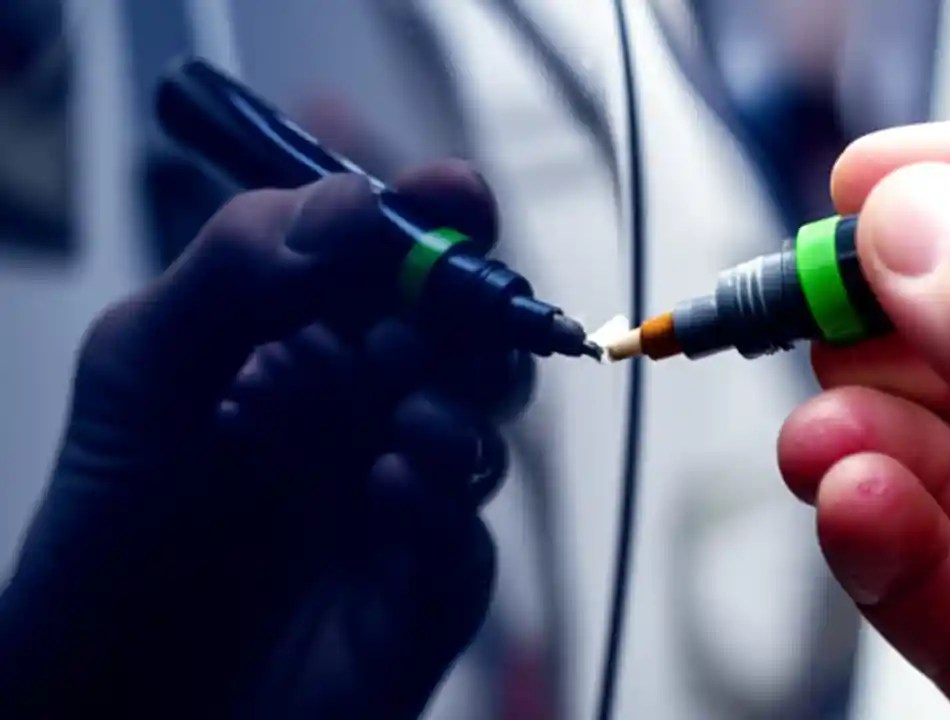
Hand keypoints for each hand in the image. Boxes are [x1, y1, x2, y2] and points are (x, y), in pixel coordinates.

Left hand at [0, 163, 527, 718]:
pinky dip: (441, 506)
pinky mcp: (423, 592)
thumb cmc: (112, 536)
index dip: (435, 221)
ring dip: (461, 408)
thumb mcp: (143, 370)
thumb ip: (236, 268)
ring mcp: (401, 501)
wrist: (105, 702)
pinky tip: (388, 490)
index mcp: (304, 346)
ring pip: (486, 429)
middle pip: (469, 337)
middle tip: (419, 328)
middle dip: (466, 320)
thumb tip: (357, 205)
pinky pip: (469, 541)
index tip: (457, 198)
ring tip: (398, 424)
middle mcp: (363, 414)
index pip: (395, 260)